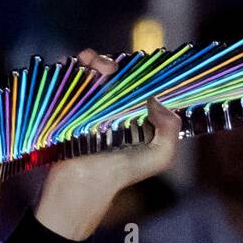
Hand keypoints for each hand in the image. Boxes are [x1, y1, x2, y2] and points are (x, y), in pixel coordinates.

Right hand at [34, 49, 181, 240]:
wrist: (84, 182)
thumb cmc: (124, 172)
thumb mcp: (160, 156)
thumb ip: (171, 130)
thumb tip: (156, 98)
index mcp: (139, 115)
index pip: (143, 83)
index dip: (143, 70)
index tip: (139, 65)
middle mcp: (117, 106)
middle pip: (119, 72)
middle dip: (117, 63)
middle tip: (111, 68)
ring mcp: (93, 103)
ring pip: (96, 69)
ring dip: (97, 59)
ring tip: (95, 64)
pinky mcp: (70, 102)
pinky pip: (72, 75)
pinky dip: (76, 64)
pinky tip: (82, 64)